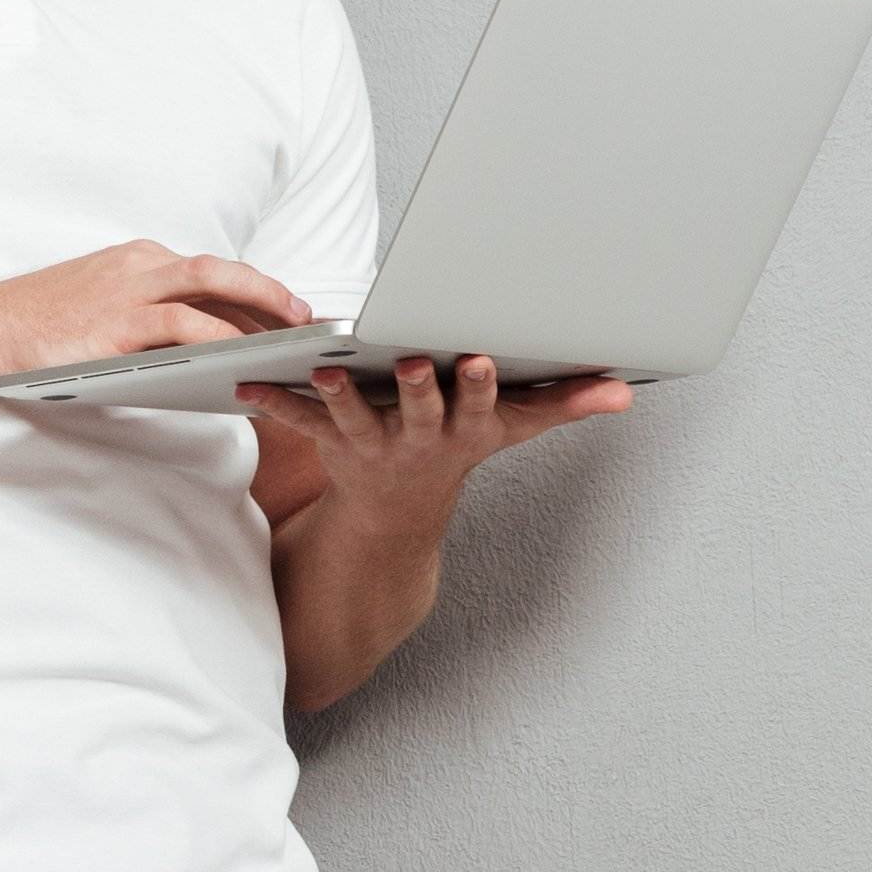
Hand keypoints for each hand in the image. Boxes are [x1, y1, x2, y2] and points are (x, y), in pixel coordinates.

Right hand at [0, 240, 309, 383]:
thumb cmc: (42, 330)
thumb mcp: (102, 311)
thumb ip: (148, 321)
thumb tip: (198, 350)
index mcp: (137, 260)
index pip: (209, 271)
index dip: (254, 288)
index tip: (287, 309)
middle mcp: (138, 265)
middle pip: (220, 269)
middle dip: (269, 289)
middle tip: (307, 316)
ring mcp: (127, 290)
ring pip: (209, 283)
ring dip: (258, 305)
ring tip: (290, 334)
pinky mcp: (115, 323)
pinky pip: (181, 323)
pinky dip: (218, 336)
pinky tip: (242, 356)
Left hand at [233, 351, 635, 518]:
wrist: (397, 512)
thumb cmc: (459, 448)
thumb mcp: (514, 430)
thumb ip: (566, 404)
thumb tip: (623, 391)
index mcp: (464, 429)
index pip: (480, 406)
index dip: (482, 385)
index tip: (485, 359)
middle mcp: (420, 439)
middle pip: (420, 411)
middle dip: (419, 389)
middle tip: (415, 362)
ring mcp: (374, 444)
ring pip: (357, 417)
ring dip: (341, 397)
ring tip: (326, 371)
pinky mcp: (332, 442)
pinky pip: (300, 422)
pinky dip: (273, 403)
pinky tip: (248, 382)